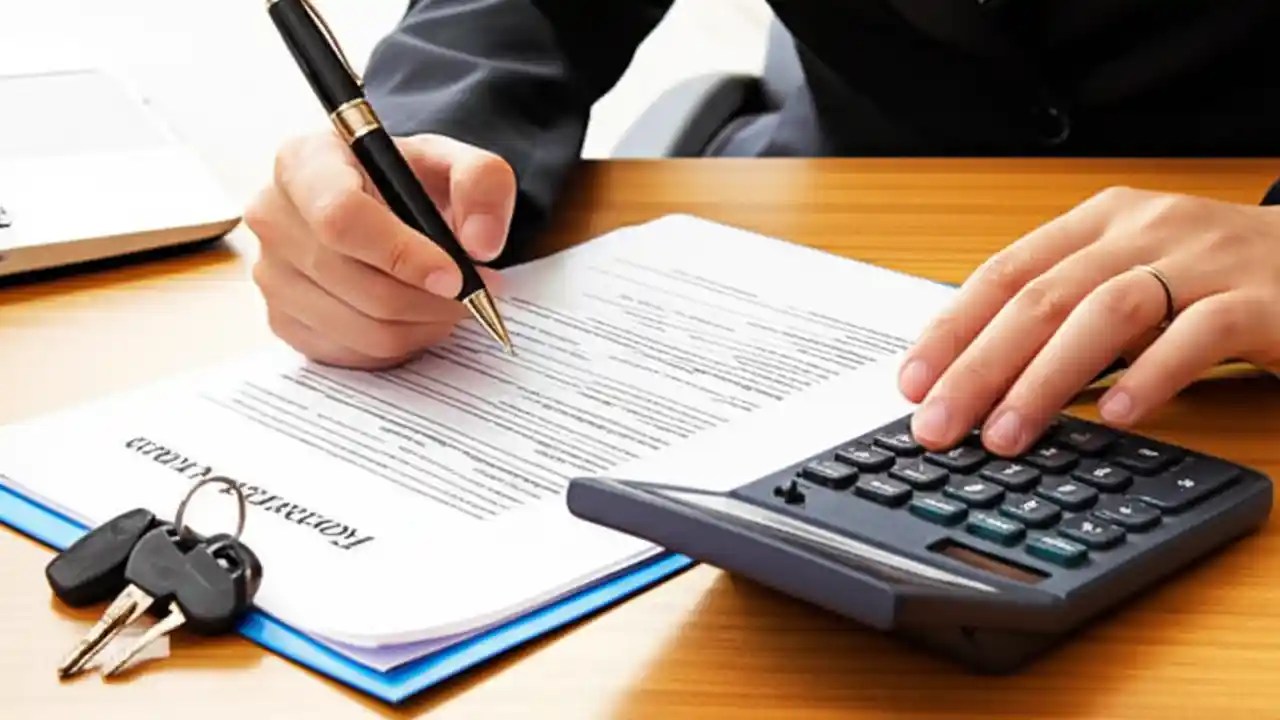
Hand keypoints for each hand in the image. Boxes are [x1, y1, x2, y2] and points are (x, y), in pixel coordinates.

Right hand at [244, 131, 514, 368]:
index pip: (340, 218)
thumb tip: (481, 243)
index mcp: (304, 162)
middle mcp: (274, 218)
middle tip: (477, 293)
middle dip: (431, 299)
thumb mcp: (455, 162)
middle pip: (358, 284)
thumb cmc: (409, 181)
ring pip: (363, 328)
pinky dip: (402, 344)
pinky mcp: (284, 321)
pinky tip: (420, 317)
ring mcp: (272, 275)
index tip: (454, 275)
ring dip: (425, 325)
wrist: (382, 206)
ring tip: (453, 303)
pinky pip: (355, 354)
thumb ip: (482, 183)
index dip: (402, 255)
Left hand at [898, 186, 1279, 454]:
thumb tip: (981, 380)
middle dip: (979, 366)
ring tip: (1006, 434)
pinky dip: (1151, 376)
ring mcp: (1206, 258)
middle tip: (939, 424)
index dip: (952, 329)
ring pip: (1107, 312)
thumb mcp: (1133, 282)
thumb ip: (1067, 316)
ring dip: (1047, 379)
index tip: (912, 383)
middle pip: (1042, 297)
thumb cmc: (1219, 281)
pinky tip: (1116, 417)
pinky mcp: (1264, 298)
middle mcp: (1147, 228)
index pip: (1005, 272)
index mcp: (1102, 222)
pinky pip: (1198, 333)